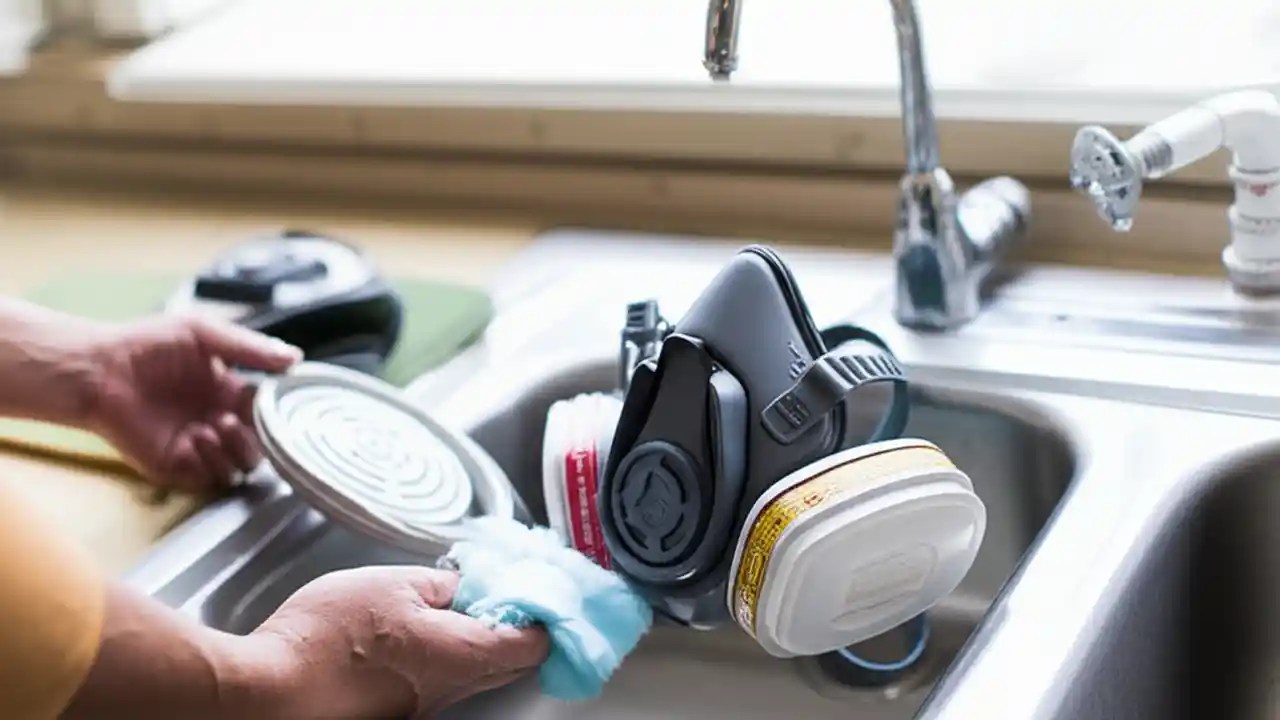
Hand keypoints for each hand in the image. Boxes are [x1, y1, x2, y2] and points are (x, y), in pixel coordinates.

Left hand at [86, 315, 301, 491]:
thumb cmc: (145, 345)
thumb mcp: (203, 333)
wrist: (98, 370)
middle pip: (262, 443)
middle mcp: (217, 421)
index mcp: (227, 392)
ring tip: (217, 424)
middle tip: (244, 416)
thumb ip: (250, 347)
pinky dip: (212, 461)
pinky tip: (197, 437)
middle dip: (261, 433)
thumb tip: (294, 358)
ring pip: (242, 465)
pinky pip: (210, 478)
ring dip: (238, 448)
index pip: (268, 408)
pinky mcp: (176, 466)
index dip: (278, 408)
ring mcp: (199, 447)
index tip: (283, 400)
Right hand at [247, 566, 549, 719]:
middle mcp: (452, 690)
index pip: (535, 644)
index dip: (545, 613)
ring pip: (474, 670)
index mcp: (463, 655)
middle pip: (510, 661)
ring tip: (464, 597)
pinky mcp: (395, 706)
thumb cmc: (328, 639)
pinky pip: (440, 677)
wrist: (269, 692)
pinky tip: (422, 623)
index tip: (540, 586)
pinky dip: (446, 648)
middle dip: (516, 623)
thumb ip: (439, 583)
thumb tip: (464, 586)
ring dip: (479, 634)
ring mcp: (424, 704)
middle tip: (508, 586)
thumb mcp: (392, 585)